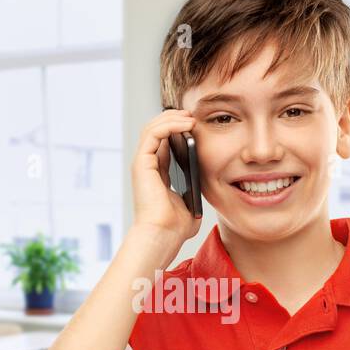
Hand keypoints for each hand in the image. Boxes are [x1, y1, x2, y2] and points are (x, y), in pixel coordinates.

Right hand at [130, 109, 202, 245]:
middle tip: (194, 114)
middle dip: (175, 118)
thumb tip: (208, 179)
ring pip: (153, 127)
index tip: (198, 124)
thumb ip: (194, 186)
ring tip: (191, 116)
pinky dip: (170, 124)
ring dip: (173, 118)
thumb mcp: (190, 200)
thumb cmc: (176, 226)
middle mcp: (147, 165)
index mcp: (158, 173)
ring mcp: (143, 163)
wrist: (163, 235)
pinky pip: (153, 133)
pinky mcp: (141, 163)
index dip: (180, 128)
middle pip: (157, 130)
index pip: (165, 141)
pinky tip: (186, 124)